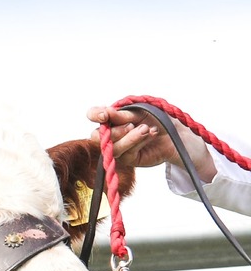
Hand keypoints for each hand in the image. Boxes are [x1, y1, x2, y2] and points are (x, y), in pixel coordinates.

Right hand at [89, 106, 216, 181]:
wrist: (178, 133)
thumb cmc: (160, 119)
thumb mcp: (142, 111)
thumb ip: (123, 114)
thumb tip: (105, 113)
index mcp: (113, 117)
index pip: (94, 114)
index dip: (95, 114)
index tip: (105, 115)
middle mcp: (111, 133)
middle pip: (97, 136)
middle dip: (115, 131)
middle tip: (132, 124)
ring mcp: (118, 147)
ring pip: (111, 148)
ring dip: (129, 138)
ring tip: (146, 129)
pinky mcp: (127, 159)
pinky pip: (125, 154)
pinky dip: (138, 142)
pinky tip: (150, 134)